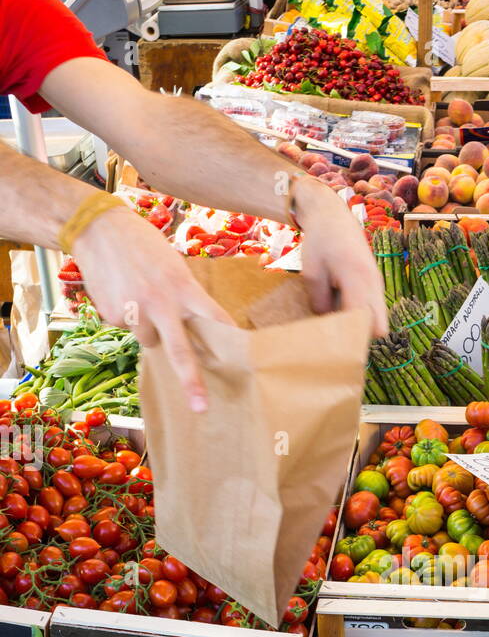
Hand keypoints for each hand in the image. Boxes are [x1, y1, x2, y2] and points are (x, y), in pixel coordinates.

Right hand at [74, 207, 233, 411]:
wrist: (97, 229)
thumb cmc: (143, 246)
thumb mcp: (173, 266)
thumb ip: (184, 298)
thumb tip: (192, 333)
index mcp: (182, 287)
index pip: (214, 318)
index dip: (229, 339)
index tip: (244, 361)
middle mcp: (160, 302)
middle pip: (180, 350)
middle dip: (191, 381)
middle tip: (201, 407)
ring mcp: (134, 312)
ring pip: (150, 340)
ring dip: (149, 328)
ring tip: (139, 296)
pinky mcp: (112, 317)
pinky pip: (128, 329)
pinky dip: (128, 317)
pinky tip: (122, 293)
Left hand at [293, 178, 387, 335]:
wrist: (332, 216)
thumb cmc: (320, 241)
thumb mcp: (311, 272)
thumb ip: (319, 301)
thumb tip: (327, 323)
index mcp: (358, 278)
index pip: (363, 321)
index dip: (351, 337)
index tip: (335, 346)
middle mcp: (374, 283)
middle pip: (377, 326)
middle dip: (360, 337)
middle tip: (338, 341)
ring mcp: (378, 284)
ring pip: (376, 319)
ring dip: (359, 326)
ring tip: (337, 326)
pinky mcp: (375, 285)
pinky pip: (371, 309)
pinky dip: (359, 315)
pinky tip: (340, 311)